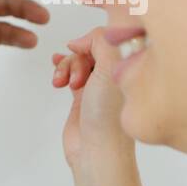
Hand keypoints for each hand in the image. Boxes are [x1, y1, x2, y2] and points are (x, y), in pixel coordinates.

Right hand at [50, 26, 132, 172]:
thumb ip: (101, 40)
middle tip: (78, 75)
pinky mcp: (85, 95)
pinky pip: (71, 73)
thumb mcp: (109, 66)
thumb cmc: (108, 116)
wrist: (95, 151)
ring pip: (79, 59)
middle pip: (92, 46)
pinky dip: (62, 70)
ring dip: (67, 65)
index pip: (113, 34)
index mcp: (131, 64)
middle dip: (78, 55)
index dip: (93, 34)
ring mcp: (101, 84)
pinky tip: (55, 74)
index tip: (77, 41)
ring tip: (63, 83)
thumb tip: (82, 38)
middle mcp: (118, 72)